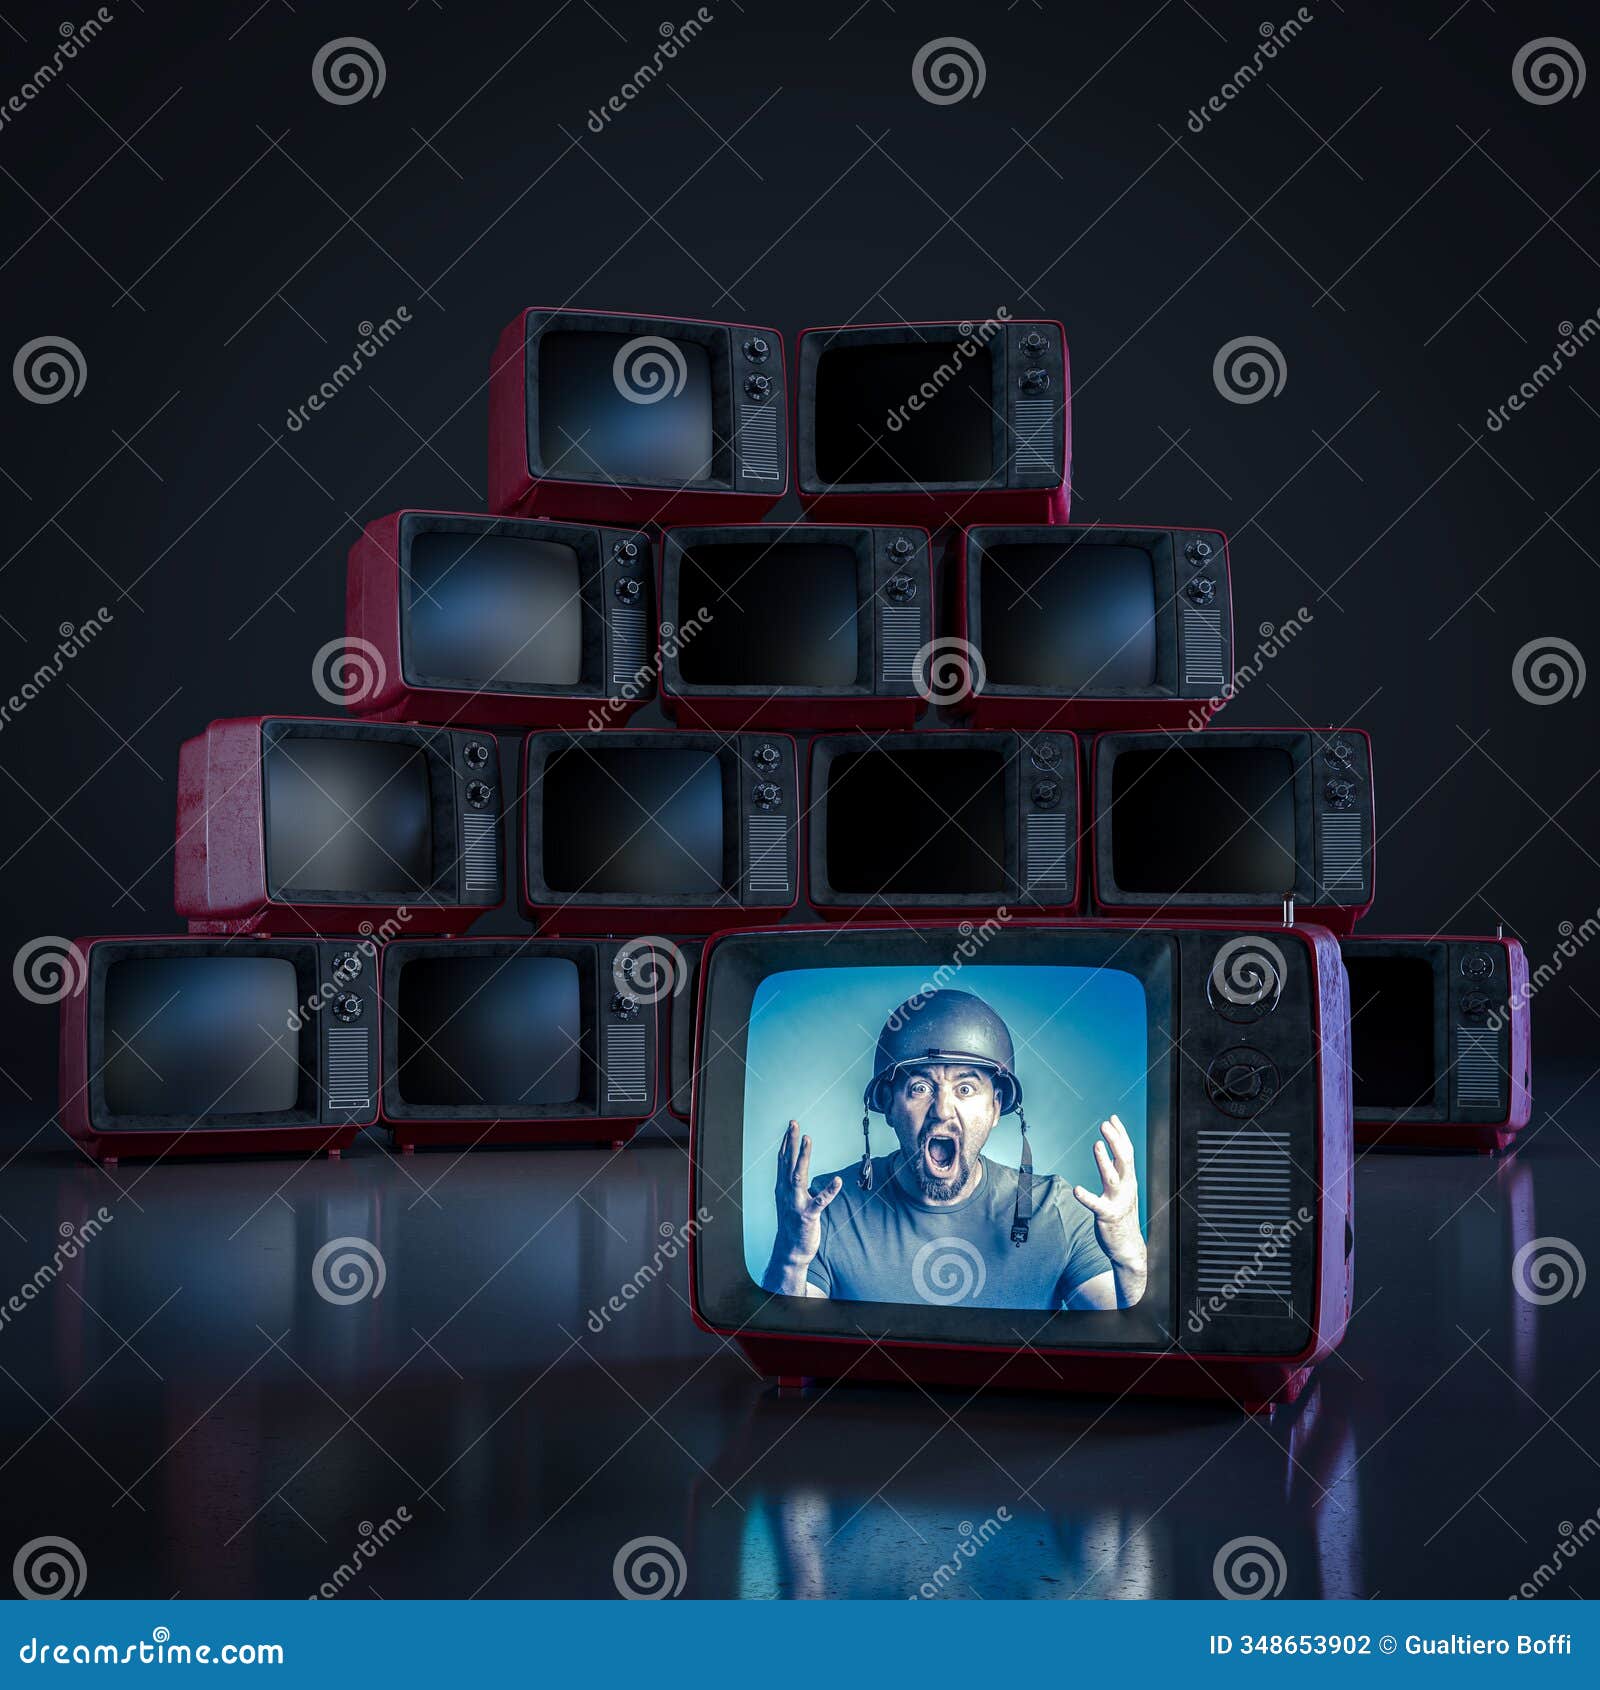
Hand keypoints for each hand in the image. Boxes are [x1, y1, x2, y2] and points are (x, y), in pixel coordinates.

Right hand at [763, 1121, 841, 1295]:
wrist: (790, 1251)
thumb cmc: (792, 1223)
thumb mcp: (788, 1199)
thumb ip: (791, 1183)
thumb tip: (794, 1167)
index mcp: (783, 1188)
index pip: (783, 1160)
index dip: (787, 1142)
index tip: (791, 1125)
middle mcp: (786, 1192)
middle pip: (788, 1162)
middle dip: (791, 1142)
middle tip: (794, 1123)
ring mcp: (796, 1203)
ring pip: (798, 1176)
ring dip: (803, 1157)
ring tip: (808, 1139)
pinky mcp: (808, 1216)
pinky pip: (819, 1201)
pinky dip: (828, 1191)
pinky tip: (838, 1181)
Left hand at [1072, 1115, 1146, 1290]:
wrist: (1129, 1247)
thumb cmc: (1122, 1214)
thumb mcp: (1123, 1188)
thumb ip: (1118, 1169)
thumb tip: (1112, 1146)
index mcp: (1129, 1180)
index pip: (1127, 1152)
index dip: (1121, 1135)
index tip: (1112, 1117)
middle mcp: (1126, 1188)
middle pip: (1124, 1160)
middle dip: (1115, 1141)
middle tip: (1105, 1124)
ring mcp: (1117, 1202)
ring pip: (1113, 1178)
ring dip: (1104, 1161)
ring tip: (1096, 1145)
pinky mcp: (1107, 1216)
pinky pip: (1096, 1205)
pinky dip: (1087, 1197)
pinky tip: (1077, 1190)